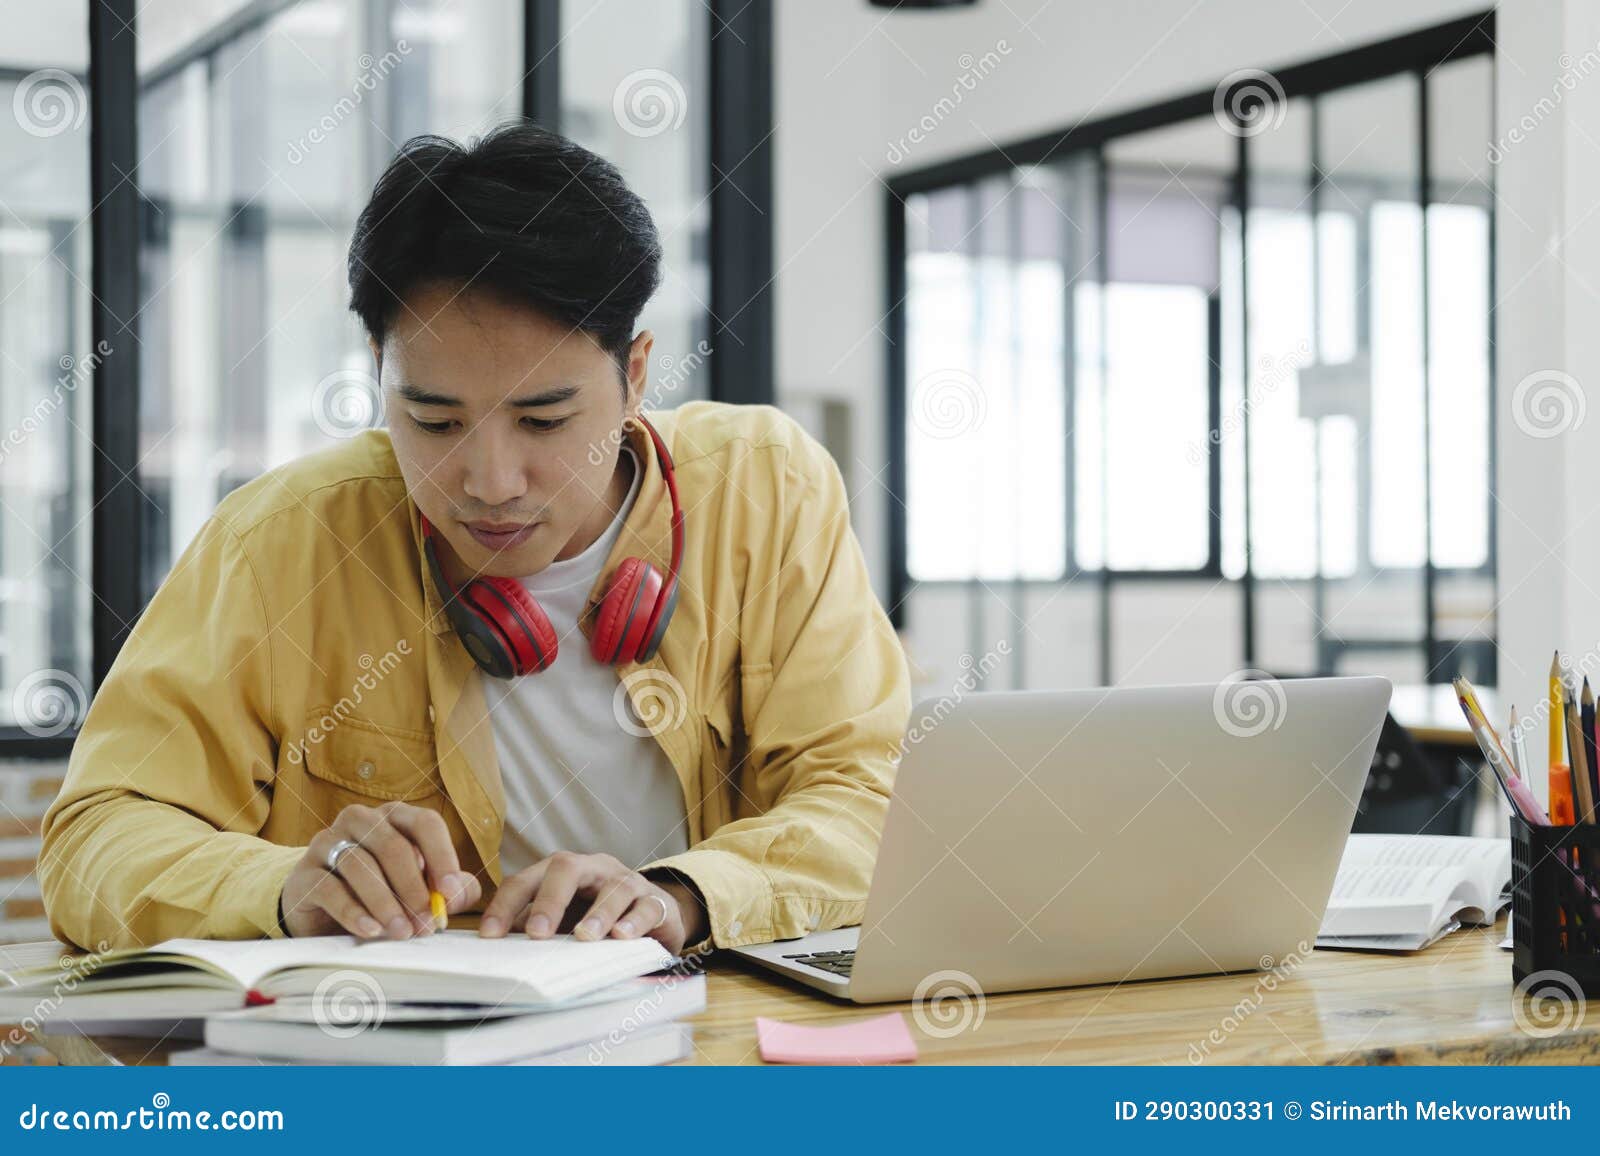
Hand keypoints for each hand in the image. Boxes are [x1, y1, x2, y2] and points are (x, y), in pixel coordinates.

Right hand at [279, 802, 482, 938]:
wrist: (320, 909)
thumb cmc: (380, 892)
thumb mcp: (418, 888)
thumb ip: (448, 889)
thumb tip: (458, 895)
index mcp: (395, 816)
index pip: (426, 824)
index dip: (443, 857)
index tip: (450, 893)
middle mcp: (361, 821)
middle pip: (393, 846)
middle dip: (414, 889)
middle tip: (426, 923)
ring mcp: (328, 842)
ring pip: (360, 865)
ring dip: (386, 903)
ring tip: (402, 932)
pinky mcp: (304, 873)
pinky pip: (330, 888)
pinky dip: (354, 912)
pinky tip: (371, 930)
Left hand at [478, 851, 707, 954]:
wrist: (652, 913)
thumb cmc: (596, 915)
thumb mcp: (561, 919)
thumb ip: (533, 927)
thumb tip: (497, 949)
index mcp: (561, 872)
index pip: (526, 880)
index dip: (505, 905)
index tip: (490, 935)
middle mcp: (593, 869)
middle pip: (566, 868)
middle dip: (549, 900)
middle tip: (537, 933)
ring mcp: (627, 882)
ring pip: (613, 887)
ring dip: (597, 914)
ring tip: (584, 937)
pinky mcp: (655, 901)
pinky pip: (647, 906)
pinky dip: (634, 921)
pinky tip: (622, 936)